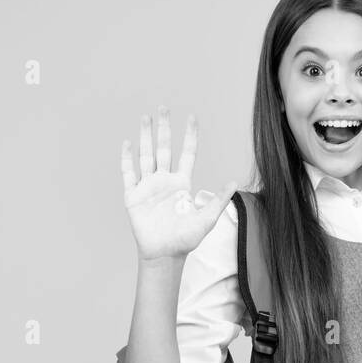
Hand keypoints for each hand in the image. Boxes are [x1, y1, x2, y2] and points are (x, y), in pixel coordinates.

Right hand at [120, 108, 236, 262]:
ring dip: (146, 136)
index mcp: (181, 184)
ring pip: (146, 155)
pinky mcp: (133, 195)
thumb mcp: (206, 219)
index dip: (189, 136)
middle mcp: (164, 181)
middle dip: (164, 129)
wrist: (164, 254)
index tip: (192, 118)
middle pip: (164, 148)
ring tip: (146, 117)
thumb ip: (218, 200)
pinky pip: (129, 173)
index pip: (186, 153)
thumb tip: (234, 182)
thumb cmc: (185, 240)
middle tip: (164, 108)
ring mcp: (148, 187)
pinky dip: (127, 158)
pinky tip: (128, 143)